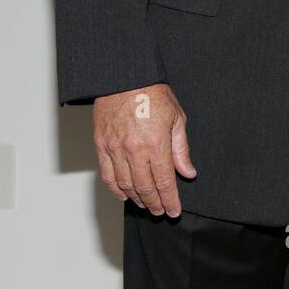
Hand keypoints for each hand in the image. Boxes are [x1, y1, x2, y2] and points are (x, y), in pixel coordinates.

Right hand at [92, 82, 195, 217]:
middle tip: (161, 212)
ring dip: (136, 199)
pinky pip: (107, 175)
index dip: (170, 200)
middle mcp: (134, 149)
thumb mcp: (177, 118)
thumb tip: (188, 173)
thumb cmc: (153, 93)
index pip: (164, 182)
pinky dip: (115, 190)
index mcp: (156, 143)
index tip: (174, 211)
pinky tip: (124, 195)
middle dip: (154, 204)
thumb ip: (181, 149)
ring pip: (125, 185)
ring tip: (146, 204)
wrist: (125, 76)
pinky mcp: (101, 145)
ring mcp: (115, 148)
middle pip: (144, 188)